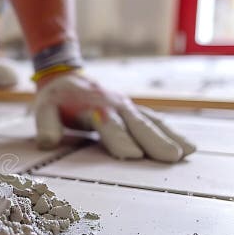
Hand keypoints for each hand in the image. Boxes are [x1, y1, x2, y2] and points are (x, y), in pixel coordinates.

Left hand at [33, 71, 194, 161]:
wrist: (68, 77)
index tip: (134, 155)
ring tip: (186, 153)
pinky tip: (189, 147)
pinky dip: (173, 132)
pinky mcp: (136, 110)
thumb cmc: (55, 100)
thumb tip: (48, 143)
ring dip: (169, 137)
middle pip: (137, 124)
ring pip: (152, 122)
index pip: (108, 125)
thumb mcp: (43, 109)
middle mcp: (115, 106)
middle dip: (154, 141)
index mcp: (92, 107)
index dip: (120, 139)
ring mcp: (128, 107)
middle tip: (171, 157)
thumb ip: (45, 125)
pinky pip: (157, 120)